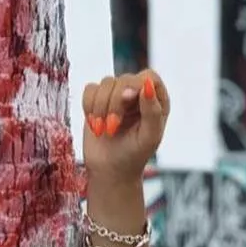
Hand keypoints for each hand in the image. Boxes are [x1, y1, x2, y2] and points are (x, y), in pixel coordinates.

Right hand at [81, 70, 169, 189]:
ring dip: (101, 108)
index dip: (137, 84)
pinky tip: (95, 124)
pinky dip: (89, 106)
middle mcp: (138, 94)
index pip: (149, 76)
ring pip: (106, 82)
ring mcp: (117, 95)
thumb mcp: (149, 137)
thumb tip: (147, 85)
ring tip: (103, 130)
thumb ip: (152, 111)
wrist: (110, 170)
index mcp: (156, 101)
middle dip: (115, 103)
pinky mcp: (98, 99)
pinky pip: (90, 89)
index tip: (128, 99)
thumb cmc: (134, 156)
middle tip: (112, 128)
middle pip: (124, 79)